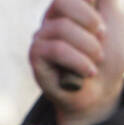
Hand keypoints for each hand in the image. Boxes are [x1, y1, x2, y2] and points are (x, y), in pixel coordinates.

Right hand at [30, 0, 123, 124]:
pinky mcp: (35, 58)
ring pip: (62, 29)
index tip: (102, 27)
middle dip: (90, 23)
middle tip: (102, 40)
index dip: (88, 9)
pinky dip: (78, 61)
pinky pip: (56, 49)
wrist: (102, 90)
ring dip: (88, 46)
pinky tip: (87, 72)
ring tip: (96, 60)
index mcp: (69, 8)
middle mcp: (51, 20)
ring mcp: (41, 38)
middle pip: (62, 3)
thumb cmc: (110, 55)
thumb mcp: (114, 18)